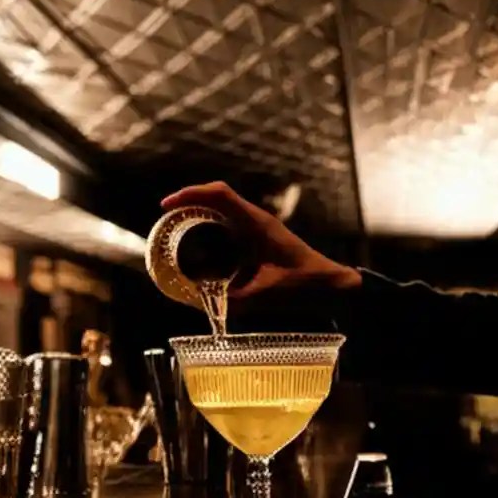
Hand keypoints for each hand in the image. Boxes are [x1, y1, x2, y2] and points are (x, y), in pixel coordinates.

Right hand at [161, 182, 361, 299]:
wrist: (331, 287)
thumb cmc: (302, 287)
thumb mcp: (262, 296)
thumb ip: (229, 300)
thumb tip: (196, 302)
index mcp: (257, 223)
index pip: (219, 194)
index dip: (190, 194)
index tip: (166, 206)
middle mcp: (257, 219)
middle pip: (217, 197)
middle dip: (188, 203)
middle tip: (166, 221)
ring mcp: (261, 226)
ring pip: (224, 209)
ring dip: (200, 213)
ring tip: (178, 231)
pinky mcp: (262, 238)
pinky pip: (232, 223)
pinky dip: (213, 227)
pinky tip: (202, 246)